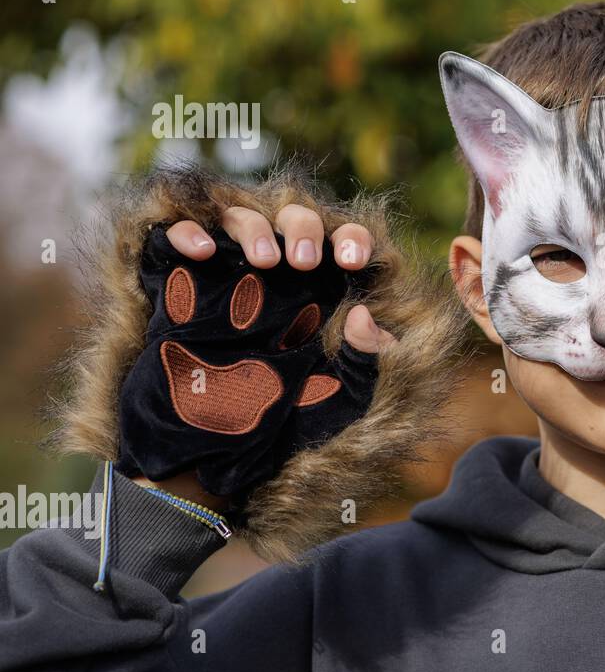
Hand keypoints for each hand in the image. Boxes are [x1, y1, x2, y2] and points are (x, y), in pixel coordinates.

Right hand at [129, 204, 395, 509]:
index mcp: (320, 293)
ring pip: (237, 218)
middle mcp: (275, 277)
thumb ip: (364, 362)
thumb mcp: (340, 400)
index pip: (341, 242)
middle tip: (302, 262)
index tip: (351, 262)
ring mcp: (224, 278)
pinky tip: (200, 253)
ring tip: (265, 261)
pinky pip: (170, 240)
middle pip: (291, 219)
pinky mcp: (177, 287)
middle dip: (302, 227)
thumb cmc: (283, 426)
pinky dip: (183, 233)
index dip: (351, 238)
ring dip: (252, 226)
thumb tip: (366, 316)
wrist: (212, 453)